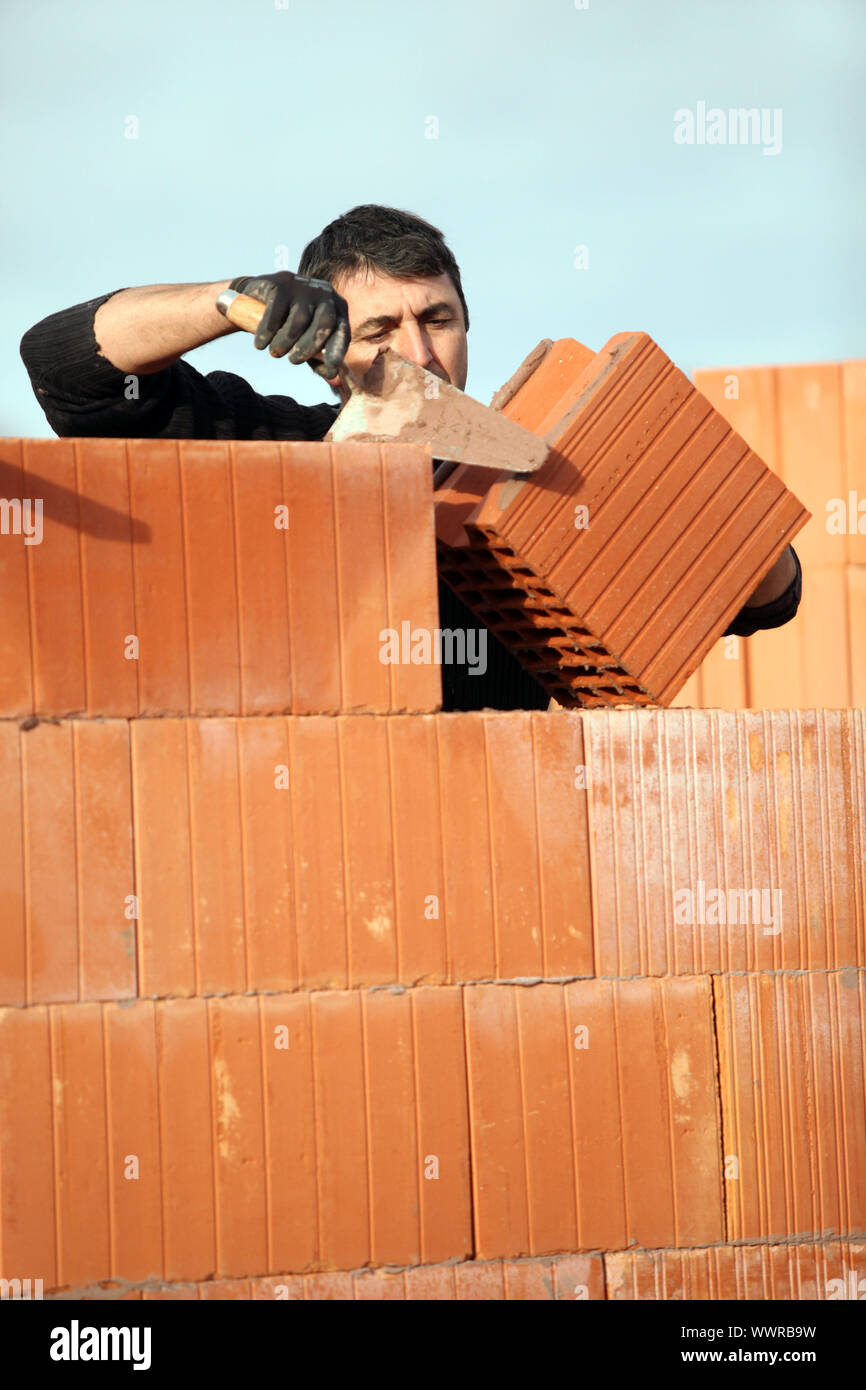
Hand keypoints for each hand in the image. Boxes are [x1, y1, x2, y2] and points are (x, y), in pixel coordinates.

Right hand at [229, 271, 349, 378]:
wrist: (261, 298)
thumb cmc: (292, 325)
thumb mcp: (308, 342)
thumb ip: (321, 361)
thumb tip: (334, 379)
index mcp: (338, 309)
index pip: (343, 330)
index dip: (338, 349)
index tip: (331, 366)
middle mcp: (325, 293)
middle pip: (324, 323)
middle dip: (308, 347)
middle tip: (292, 360)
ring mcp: (304, 286)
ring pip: (299, 319)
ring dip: (285, 341)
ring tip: (274, 352)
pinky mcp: (282, 282)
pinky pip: (276, 310)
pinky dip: (267, 331)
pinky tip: (260, 344)